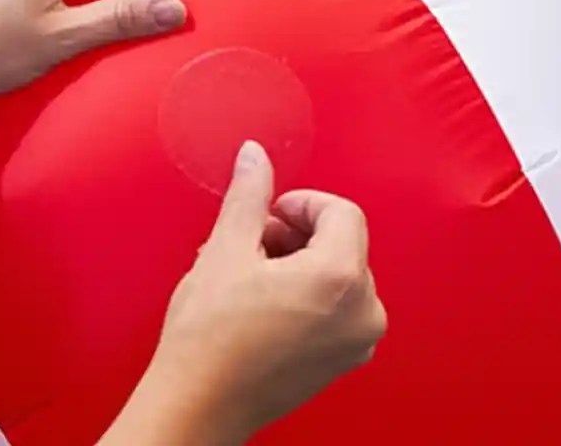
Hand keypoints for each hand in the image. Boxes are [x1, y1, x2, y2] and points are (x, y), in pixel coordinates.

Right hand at [103, 142, 386, 445]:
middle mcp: (362, 311)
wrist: (199, 404)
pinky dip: (308, 294)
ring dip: (300, 263)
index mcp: (340, 278)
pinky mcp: (345, 360)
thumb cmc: (209, 339)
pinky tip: (264, 302)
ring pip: (339, 274)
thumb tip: (255, 156)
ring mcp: (357, 341)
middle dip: (297, 235)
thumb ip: (249, 196)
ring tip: (251, 275)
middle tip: (252, 243)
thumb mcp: (226, 250)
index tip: (269, 213)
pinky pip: (338, 307)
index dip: (302, 204)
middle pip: (342, 243)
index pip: (341, 212)